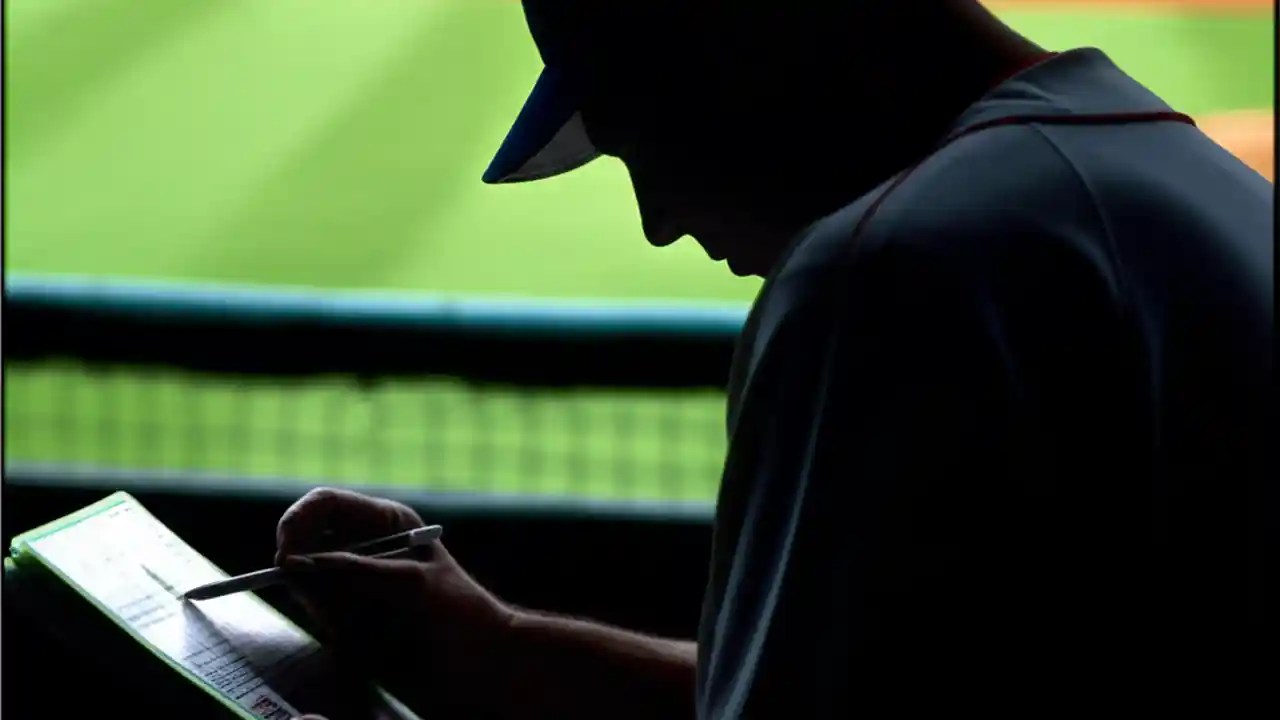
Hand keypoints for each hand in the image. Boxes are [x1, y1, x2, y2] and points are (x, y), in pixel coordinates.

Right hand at [275, 488, 515, 714]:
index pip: (325, 504)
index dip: (297, 522)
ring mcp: (355, 578)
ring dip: (325, 603)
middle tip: (322, 600)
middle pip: (308, 542)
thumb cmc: (457, 610)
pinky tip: (363, 636)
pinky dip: (332, 623)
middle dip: (305, 568)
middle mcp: (366, 544)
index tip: (285, 557)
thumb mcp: (408, 584)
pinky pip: (322, 609)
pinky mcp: (351, 611)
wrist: (481, 658)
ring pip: (310, 580)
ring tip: (367, 623)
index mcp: (386, 520)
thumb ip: (354, 570)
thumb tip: (298, 563)